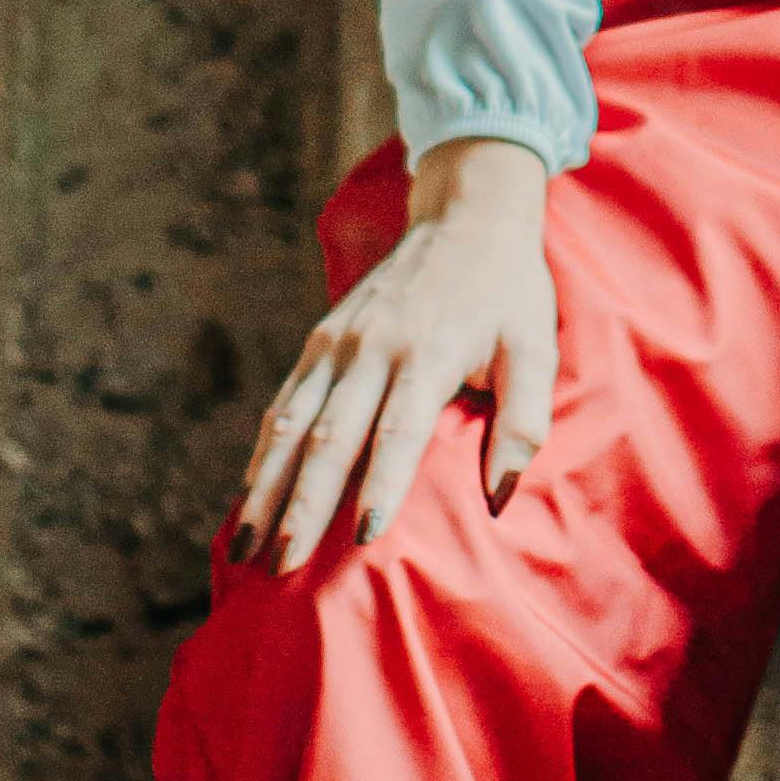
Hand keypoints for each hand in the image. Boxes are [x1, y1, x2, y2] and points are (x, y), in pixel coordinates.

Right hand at [230, 137, 557, 571]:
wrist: (466, 216)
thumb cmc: (508, 293)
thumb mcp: (535, 347)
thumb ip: (522, 420)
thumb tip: (500, 496)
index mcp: (428, 351)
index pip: (400, 429)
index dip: (382, 484)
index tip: (363, 537)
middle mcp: (372, 347)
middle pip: (331, 436)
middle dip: (302, 504)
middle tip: (279, 564)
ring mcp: (338, 342)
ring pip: (291, 423)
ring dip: (265, 487)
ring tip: (244, 546)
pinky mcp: (320, 340)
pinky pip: (284, 403)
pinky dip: (263, 453)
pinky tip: (248, 496)